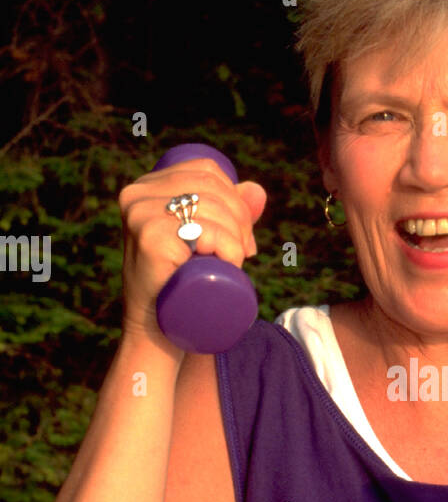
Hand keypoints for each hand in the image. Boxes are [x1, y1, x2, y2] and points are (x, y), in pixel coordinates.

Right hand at [118, 157, 266, 345]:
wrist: (155, 331)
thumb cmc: (180, 285)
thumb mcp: (204, 240)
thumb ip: (229, 213)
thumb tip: (257, 190)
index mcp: (146, 187)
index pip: (205, 170)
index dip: (235, 197)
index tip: (243, 235)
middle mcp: (136, 195)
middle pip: (210, 186)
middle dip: (242, 218)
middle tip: (246, 253)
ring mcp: (139, 214)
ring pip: (210, 207)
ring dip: (237, 237)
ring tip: (235, 263)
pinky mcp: (148, 237)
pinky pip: (204, 230)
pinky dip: (227, 246)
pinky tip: (228, 263)